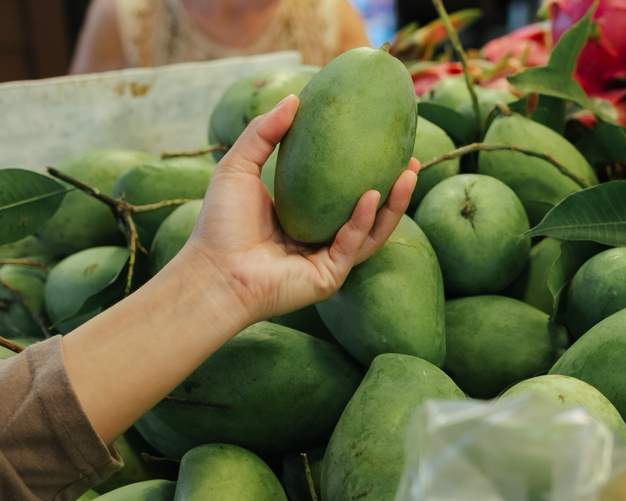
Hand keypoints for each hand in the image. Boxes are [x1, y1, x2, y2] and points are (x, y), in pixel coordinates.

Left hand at [177, 93, 418, 327]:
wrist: (214, 271)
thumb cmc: (221, 224)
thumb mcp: (239, 167)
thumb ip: (263, 133)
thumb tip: (294, 98)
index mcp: (305, 217)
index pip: (344, 192)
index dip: (367, 169)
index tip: (385, 144)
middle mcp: (322, 239)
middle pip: (369, 213)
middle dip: (395, 189)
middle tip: (411, 160)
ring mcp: (329, 260)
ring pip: (372, 231)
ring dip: (393, 205)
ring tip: (408, 174)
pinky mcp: (330, 276)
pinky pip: (353, 244)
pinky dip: (362, 220)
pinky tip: (372, 195)